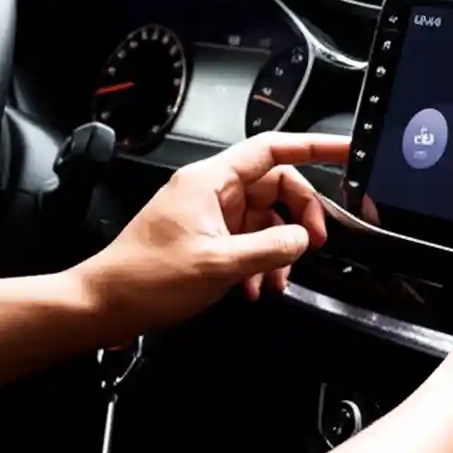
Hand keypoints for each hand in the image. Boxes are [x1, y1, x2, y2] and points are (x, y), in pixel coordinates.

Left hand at [72, 132, 348, 337]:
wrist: (105, 306)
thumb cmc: (146, 278)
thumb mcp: (220, 264)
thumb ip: (271, 247)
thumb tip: (302, 238)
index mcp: (211, 181)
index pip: (273, 149)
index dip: (314, 147)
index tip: (346, 151)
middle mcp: (211, 192)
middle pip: (276, 188)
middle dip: (300, 218)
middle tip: (313, 245)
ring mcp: (208, 215)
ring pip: (264, 219)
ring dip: (279, 250)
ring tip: (277, 280)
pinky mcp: (205, 238)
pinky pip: (248, 241)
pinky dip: (261, 263)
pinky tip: (256, 288)